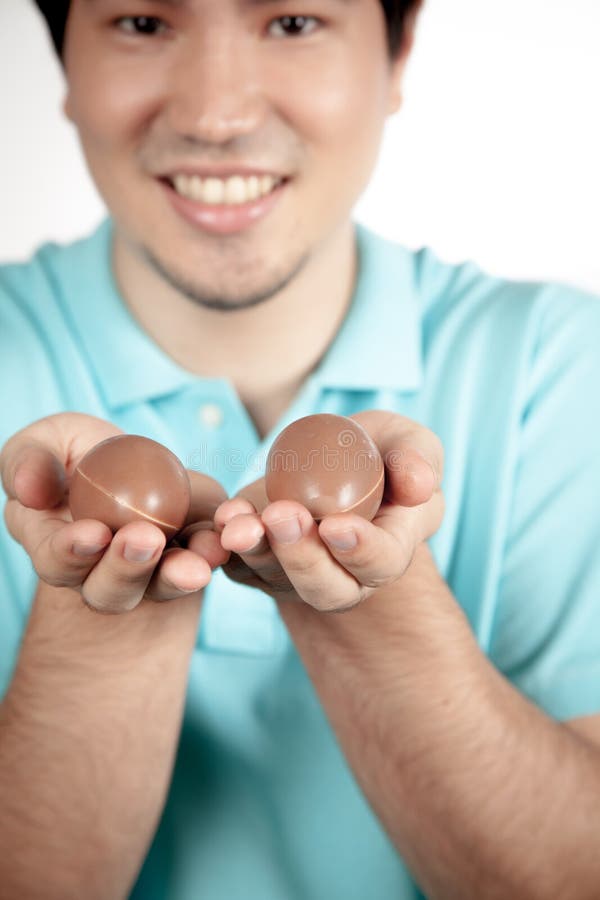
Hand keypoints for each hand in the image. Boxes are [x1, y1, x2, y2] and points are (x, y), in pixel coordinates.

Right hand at [1, 413, 228, 613]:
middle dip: (127, 569)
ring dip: (177, 576)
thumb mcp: (45, 442)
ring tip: (195, 563)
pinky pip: (201, 562)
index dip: (71, 553)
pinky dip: (212, 553)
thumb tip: (28, 490)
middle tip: (145, 540)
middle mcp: (99, 575)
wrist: (130, 459)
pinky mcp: (188, 558)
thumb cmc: (74, 452)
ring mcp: (147, 574)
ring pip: (158, 587)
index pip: (58, 563)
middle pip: (109, 590)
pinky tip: (222, 542)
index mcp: (56, 549)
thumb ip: (28, 461)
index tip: (92, 533)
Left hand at [204, 411, 443, 612]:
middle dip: (301, 558)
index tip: (336, 525)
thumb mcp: (407, 442)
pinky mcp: (258, 565)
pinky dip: (223, 543)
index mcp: (389, 551)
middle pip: (324, 589)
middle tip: (283, 516)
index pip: (381, 564)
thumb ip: (419, 458)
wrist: (330, 461)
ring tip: (239, 521)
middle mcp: (344, 577)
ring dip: (256, 549)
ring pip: (274, 577)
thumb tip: (418, 485)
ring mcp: (297, 576)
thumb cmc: (379, 454)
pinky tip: (221, 518)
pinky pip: (238, 564)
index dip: (361, 551)